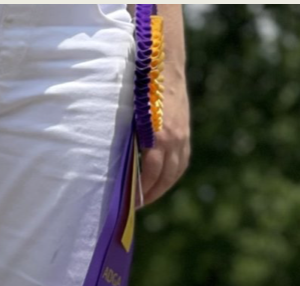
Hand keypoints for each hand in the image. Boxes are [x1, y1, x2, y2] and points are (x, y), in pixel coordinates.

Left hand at [139, 68, 190, 206]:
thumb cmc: (138, 90)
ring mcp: (183, 136)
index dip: (140, 192)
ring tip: (146, 196)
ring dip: (162, 187)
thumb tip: (114, 167)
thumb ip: (126, 140)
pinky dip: (172, 174)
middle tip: (135, 206)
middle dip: (150, 194)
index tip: (129, 203)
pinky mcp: (185, 132)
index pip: (151, 175)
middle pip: (165, 178)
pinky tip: (161, 180)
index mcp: (159, 137)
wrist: (163, 64)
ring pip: (175, 172)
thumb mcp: (128, 117)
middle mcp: (175, 139)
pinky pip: (182, 161)